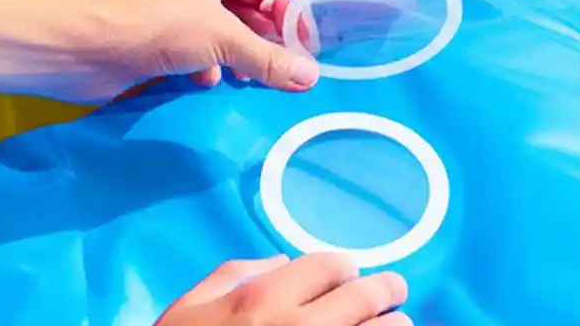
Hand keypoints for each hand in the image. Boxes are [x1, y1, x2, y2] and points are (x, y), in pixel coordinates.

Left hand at [93, 0, 318, 91]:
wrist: (89, 48)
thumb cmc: (159, 27)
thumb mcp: (224, 40)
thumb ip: (269, 59)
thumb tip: (310, 76)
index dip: (280, 11)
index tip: (300, 41)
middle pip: (238, 9)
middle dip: (257, 38)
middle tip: (278, 64)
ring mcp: (166, 9)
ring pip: (214, 31)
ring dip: (231, 54)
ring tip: (244, 76)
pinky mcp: (150, 36)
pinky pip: (189, 48)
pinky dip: (202, 64)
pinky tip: (205, 80)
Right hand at [156, 254, 410, 325]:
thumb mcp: (186, 313)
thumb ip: (231, 276)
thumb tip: (279, 261)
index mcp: (262, 300)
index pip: (332, 265)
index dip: (344, 269)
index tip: (347, 278)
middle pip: (370, 294)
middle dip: (387, 289)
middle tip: (392, 292)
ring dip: (393, 325)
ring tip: (390, 325)